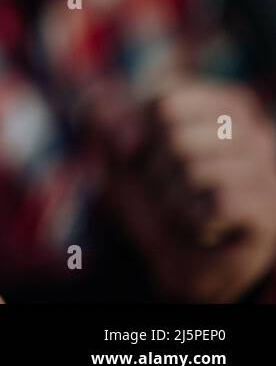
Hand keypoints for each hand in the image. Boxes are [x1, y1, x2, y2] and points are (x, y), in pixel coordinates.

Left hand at [103, 82, 275, 300]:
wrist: (176, 259)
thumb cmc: (154, 195)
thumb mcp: (120, 148)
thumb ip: (107, 119)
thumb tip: (128, 141)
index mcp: (224, 106)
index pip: (164, 106)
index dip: (143, 140)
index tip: (155, 160)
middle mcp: (255, 133)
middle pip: (177, 140)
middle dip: (158, 174)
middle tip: (174, 193)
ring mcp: (268, 172)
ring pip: (195, 171)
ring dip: (175, 201)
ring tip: (188, 212)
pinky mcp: (269, 213)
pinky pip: (220, 203)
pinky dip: (197, 221)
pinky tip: (205, 229)